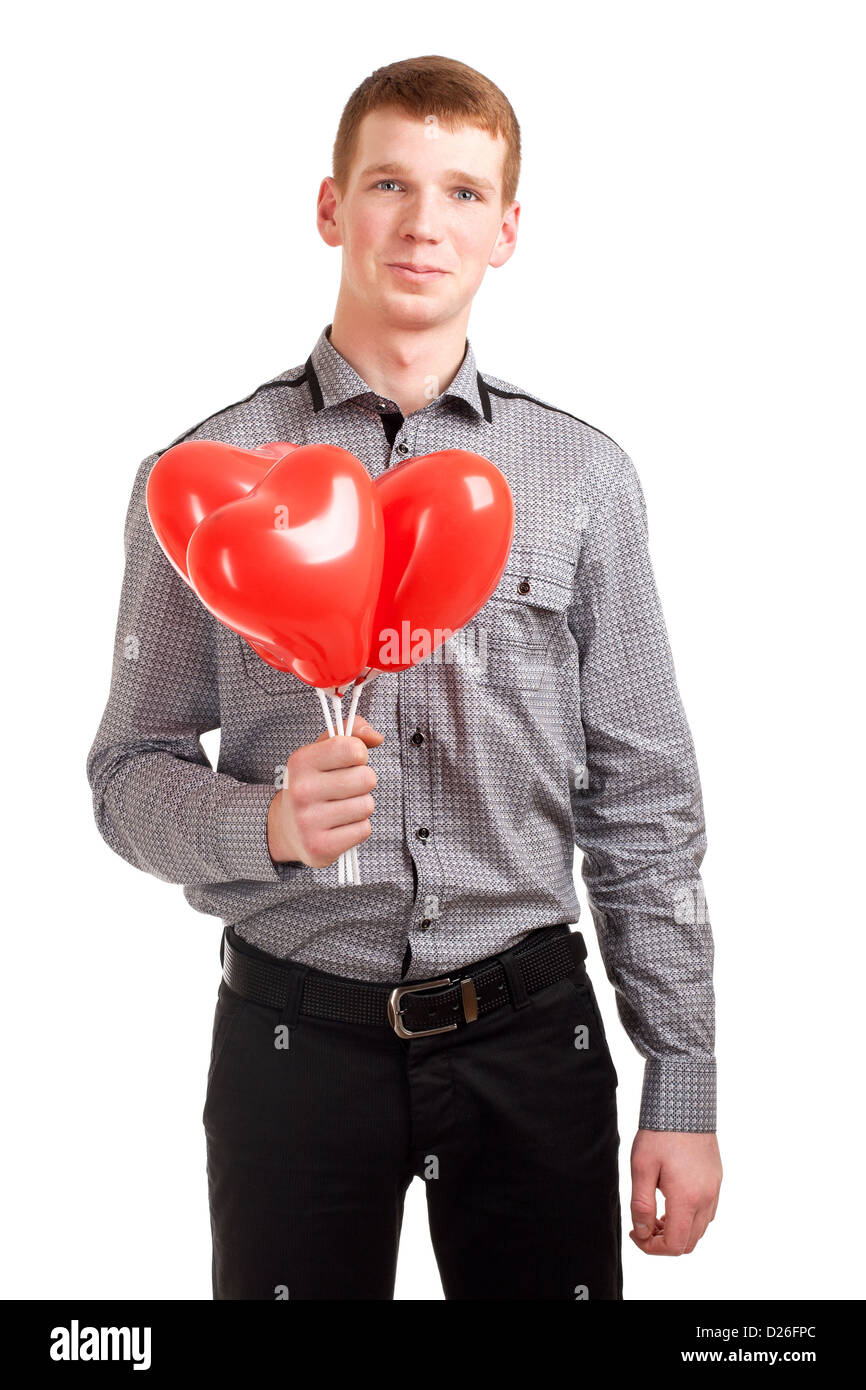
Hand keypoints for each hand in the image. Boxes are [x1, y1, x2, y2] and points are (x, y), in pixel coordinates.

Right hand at [267, 716, 383, 867]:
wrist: (285, 828)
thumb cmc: (312, 783)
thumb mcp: (322, 751)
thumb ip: (351, 733)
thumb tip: (377, 737)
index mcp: (301, 761)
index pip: (353, 748)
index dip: (359, 754)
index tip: (349, 762)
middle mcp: (301, 790)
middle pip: (366, 778)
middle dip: (363, 782)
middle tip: (345, 788)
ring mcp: (308, 821)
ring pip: (367, 805)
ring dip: (361, 806)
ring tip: (341, 808)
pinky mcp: (319, 847)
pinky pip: (363, 830)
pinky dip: (358, 828)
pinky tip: (340, 826)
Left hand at [629, 1129, 721, 1254]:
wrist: (684, 1103)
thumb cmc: (660, 1133)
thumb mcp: (641, 1167)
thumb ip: (641, 1204)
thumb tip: (641, 1232)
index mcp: (687, 1198)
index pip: (674, 1245)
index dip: (651, 1247)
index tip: (635, 1233)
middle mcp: (706, 1199)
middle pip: (689, 1243)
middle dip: (664, 1242)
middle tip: (644, 1225)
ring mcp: (714, 1190)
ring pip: (700, 1230)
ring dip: (678, 1231)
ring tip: (656, 1213)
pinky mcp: (716, 1180)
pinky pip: (707, 1213)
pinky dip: (690, 1219)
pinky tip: (672, 1202)